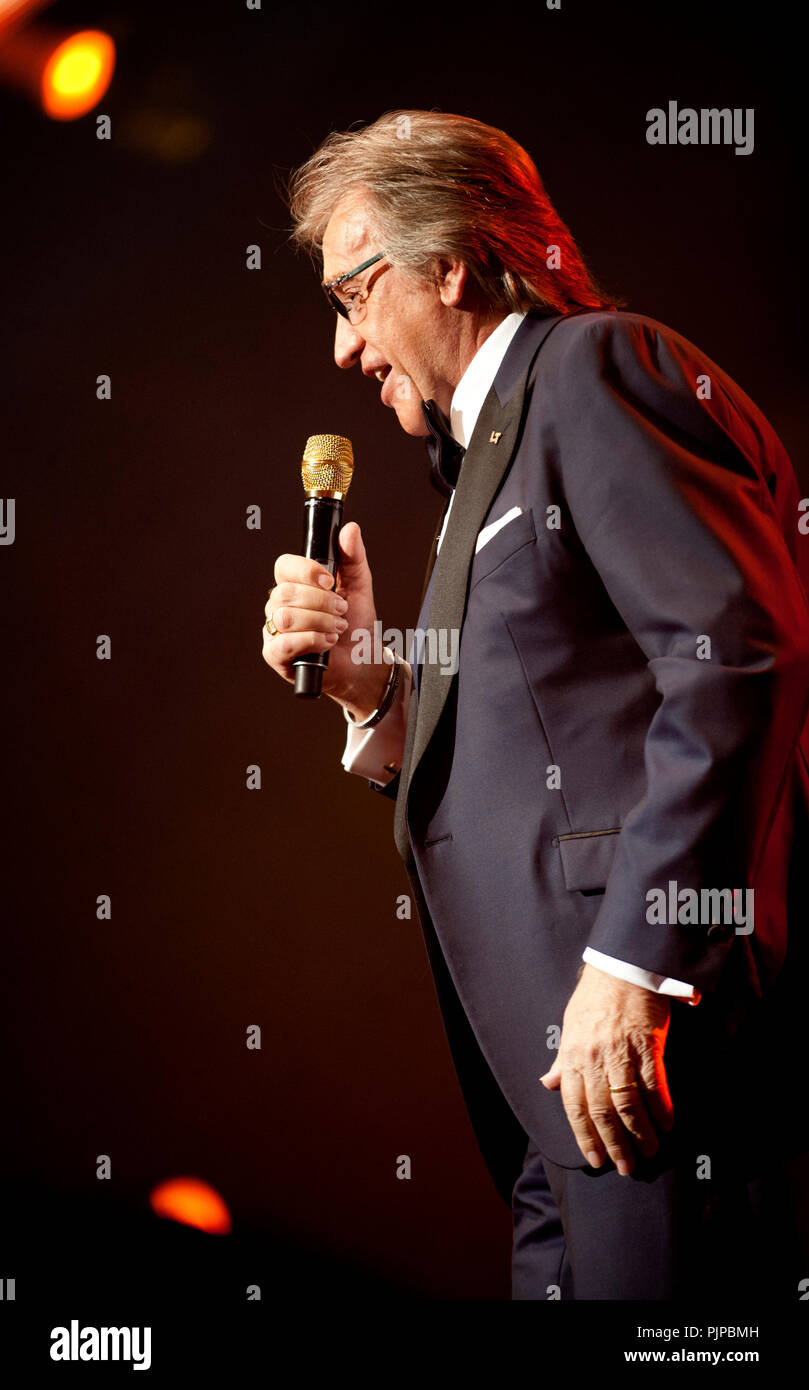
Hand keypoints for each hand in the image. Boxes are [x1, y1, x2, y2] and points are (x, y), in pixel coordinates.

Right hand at [262, 521, 388, 718]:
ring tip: (337, 629)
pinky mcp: (274, 654)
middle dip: (321, 602)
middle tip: (342, 610)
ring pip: (285, 617)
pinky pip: (282, 643)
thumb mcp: (360, 586)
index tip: (330, 581)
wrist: (362, 661)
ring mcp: (274, 629)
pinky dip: (310, 641)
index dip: (305, 571)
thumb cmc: (356, 624)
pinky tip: (327, 643)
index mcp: (295, 584)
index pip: (284, 566)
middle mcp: (280, 604)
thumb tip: (350, 529)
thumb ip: (353, 557)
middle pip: (286, 592)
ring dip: (319, 622)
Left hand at [539, 963, 673, 1174]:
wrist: (620, 967)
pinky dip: (660, 1108)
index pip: (575, 1105)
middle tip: (626, 1167)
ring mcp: (620, 1052)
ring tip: (649, 1151)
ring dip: (640, 1133)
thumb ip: (563, 1060)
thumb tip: (548, 1084)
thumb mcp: (571, 1027)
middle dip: (614, 1144)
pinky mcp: (646, 1044)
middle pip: (602, 1111)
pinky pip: (654, 1084)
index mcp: (573, 1055)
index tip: (594, 1159)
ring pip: (628, 1103)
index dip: (585, 1135)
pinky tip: (666, 1124)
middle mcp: (593, 1057)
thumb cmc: (594, 997)